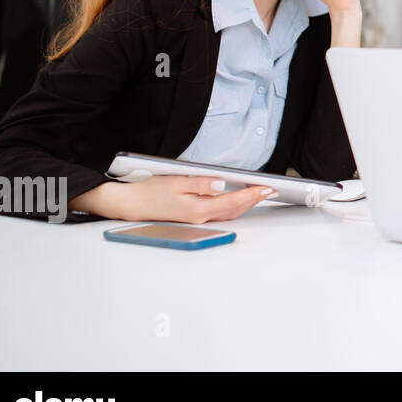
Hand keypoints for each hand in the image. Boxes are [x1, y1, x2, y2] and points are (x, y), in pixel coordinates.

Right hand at [73, 176, 274, 223]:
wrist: (131, 204)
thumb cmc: (151, 191)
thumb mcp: (175, 181)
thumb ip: (200, 183)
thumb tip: (220, 184)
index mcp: (197, 209)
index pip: (232, 201)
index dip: (252, 194)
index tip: (267, 188)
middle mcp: (200, 218)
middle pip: (234, 209)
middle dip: (254, 199)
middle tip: (270, 190)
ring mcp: (197, 220)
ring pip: (229, 213)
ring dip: (246, 204)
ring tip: (260, 194)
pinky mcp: (193, 218)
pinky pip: (220, 214)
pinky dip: (234, 207)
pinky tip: (238, 201)